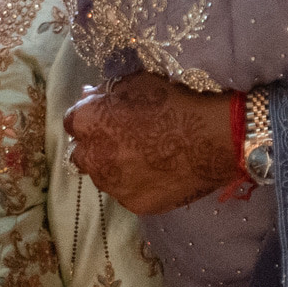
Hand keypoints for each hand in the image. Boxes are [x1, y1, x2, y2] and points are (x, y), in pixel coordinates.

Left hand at [63, 73, 243, 214]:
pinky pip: (128, 193)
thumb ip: (105, 93)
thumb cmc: (176, 101)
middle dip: (97, 147)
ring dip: (115, 168)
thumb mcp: (137, 82)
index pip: (72, 123)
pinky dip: (137, 185)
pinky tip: (158, 173)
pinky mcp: (134, 204)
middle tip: (125, 140)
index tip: (108, 119)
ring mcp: (112, 185)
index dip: (91, 119)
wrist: (215, 137)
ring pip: (104, 177)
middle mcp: (91, 157)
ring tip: (145, 158)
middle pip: (82, 154)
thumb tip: (87, 97)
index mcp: (87, 122)